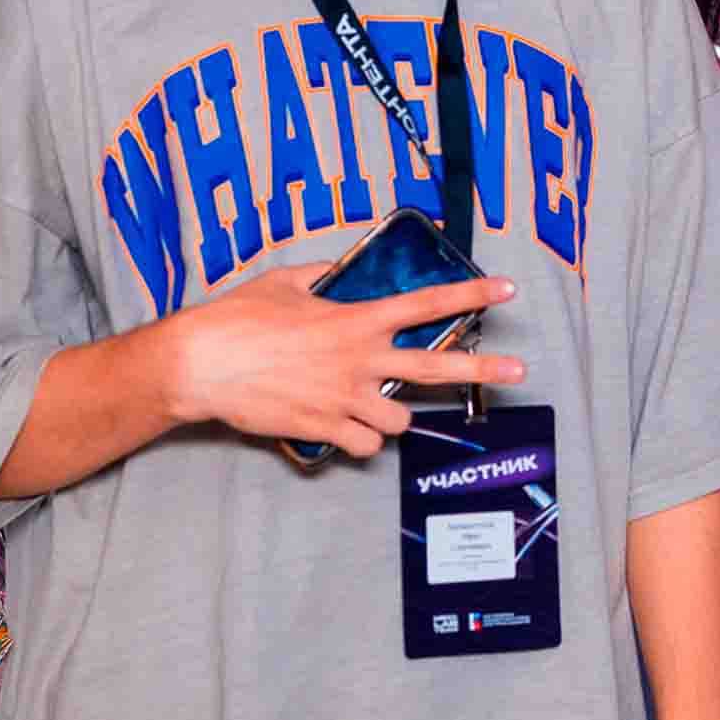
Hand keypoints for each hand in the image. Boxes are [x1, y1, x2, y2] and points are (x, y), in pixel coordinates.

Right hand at [150, 242, 524, 459]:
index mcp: (353, 320)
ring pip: (400, 420)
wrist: (200, 364)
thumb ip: (320, 277)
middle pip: (435, 369)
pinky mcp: (324, 430)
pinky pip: (364, 444)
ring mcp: (344, 400)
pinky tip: (340, 426)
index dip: (470, 294)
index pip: (424, 304)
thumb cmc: (236, 318)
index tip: (505, 290)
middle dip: (482, 369)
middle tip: (519, 371)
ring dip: (392, 414)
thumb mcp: (283, 282)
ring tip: (368, 403)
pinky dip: (359, 439)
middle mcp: (359, 361)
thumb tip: (335, 274)